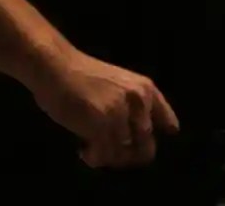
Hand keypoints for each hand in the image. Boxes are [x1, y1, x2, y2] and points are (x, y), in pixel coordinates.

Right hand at [26, 44, 180, 168]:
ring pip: (123, 155)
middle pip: (146, 148)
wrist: (56, 66)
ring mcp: (121, 114)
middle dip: (127, 156)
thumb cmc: (81, 75)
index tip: (143, 143)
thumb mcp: (119, 84)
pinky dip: (94, 157)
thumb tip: (137, 140)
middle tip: (109, 152)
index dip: (159, 136)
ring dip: (108, 157)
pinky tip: (83, 148)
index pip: (167, 122)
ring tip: (93, 148)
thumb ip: (132, 107)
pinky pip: (104, 156)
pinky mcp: (101, 126)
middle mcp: (139, 102)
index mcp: (146, 90)